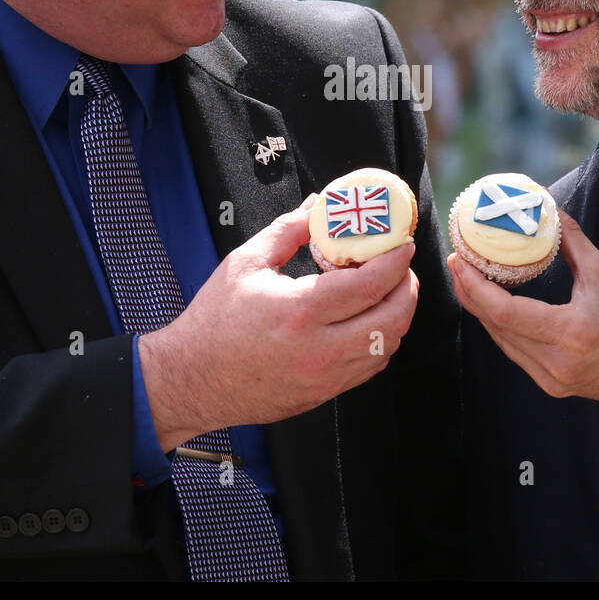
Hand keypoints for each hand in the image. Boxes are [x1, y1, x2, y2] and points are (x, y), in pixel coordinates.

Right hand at [139, 195, 418, 449]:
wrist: (191, 379)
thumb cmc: (213, 320)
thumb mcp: (245, 263)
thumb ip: (287, 231)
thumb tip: (317, 205)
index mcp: (300, 311)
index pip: (370, 285)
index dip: (396, 262)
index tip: (403, 245)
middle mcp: (318, 349)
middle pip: (391, 321)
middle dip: (407, 290)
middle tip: (402, 269)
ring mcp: (324, 378)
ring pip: (385, 348)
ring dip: (396, 318)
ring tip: (388, 293)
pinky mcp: (322, 394)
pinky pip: (368, 369)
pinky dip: (379, 343)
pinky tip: (368, 322)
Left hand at [449, 208, 598, 432]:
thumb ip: (572, 242)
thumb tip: (550, 211)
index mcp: (569, 332)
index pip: (504, 311)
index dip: (474, 286)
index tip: (459, 261)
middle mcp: (555, 361)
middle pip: (495, 327)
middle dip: (471, 294)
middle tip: (460, 264)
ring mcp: (552, 378)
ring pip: (502, 342)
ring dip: (484, 312)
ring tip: (472, 281)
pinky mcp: (553, 385)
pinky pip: (516, 354)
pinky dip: (503, 329)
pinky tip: (498, 308)